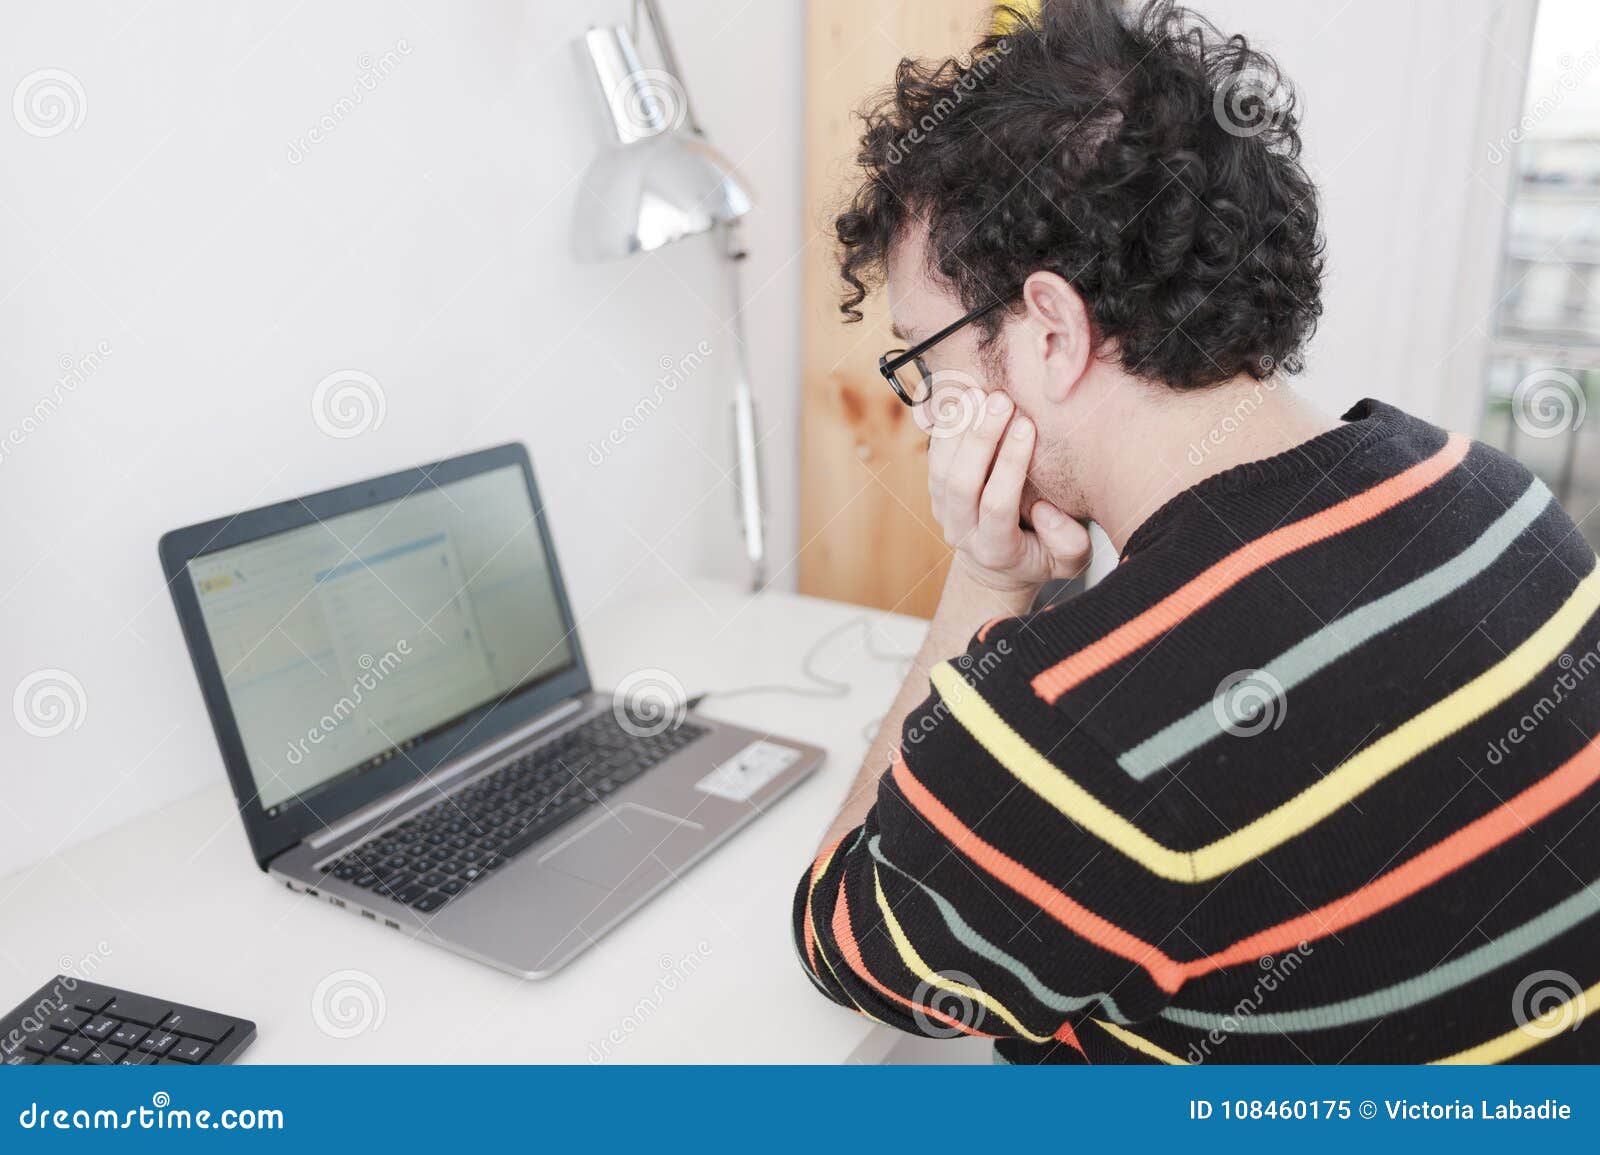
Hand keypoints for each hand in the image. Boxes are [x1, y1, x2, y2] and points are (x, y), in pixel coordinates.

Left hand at [927, 388, 1091, 594]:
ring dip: (959, 428)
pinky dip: (944, 428)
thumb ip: (1067, 542)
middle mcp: (962, 531)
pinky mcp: (937, 493)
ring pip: (941, 468)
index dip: (1010, 464)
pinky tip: (959, 400)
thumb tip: (1043, 510)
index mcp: (996, 550)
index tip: (1027, 426)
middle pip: (961, 483)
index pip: (997, 505)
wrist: (1000, 567)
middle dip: (981, 438)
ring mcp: (944, 512)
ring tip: (978, 394)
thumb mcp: (1069, 563)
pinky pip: (933, 458)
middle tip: (1001, 400)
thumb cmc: (1041, 558)